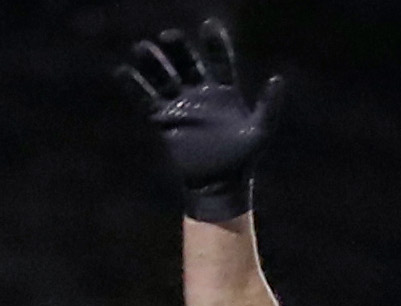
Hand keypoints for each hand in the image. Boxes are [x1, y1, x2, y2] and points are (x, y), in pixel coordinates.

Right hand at [118, 18, 283, 222]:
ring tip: (142, 48)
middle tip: (168, 36)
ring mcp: (180, 105)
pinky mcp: (163, 120)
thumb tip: (278, 78)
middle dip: (177, 49)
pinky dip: (133, 86)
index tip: (208, 25)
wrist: (220, 186)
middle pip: (186, 62)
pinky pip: (145, 99)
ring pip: (163, 76)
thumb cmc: (242, 160)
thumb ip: (269, 105)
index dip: (214, 43)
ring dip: (152, 62)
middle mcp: (199, 93)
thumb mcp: (260, 131)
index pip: (218, 60)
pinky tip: (122, 71)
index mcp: (224, 92)